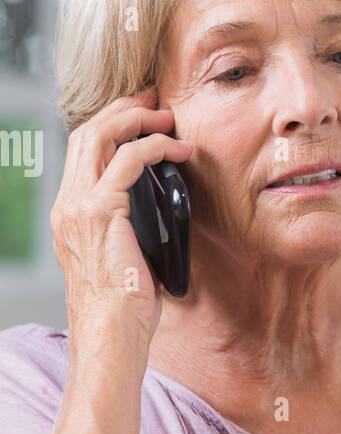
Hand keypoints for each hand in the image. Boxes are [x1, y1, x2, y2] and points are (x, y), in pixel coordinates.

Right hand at [50, 88, 192, 359]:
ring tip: (168, 116)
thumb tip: (165, 212)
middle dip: (123, 107)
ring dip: (137, 118)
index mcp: (70, 214)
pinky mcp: (101, 212)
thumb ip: (134, 229)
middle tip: (155, 98)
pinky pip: (128, 160)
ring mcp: (79, 207)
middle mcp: (68, 205)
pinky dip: (155, 146)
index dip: (113, 124)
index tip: (144, 114)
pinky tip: (178, 149)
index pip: (83, 151)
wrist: (110, 336)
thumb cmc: (124, 310)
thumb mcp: (126, 259)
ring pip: (101, 136)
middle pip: (87, 132)